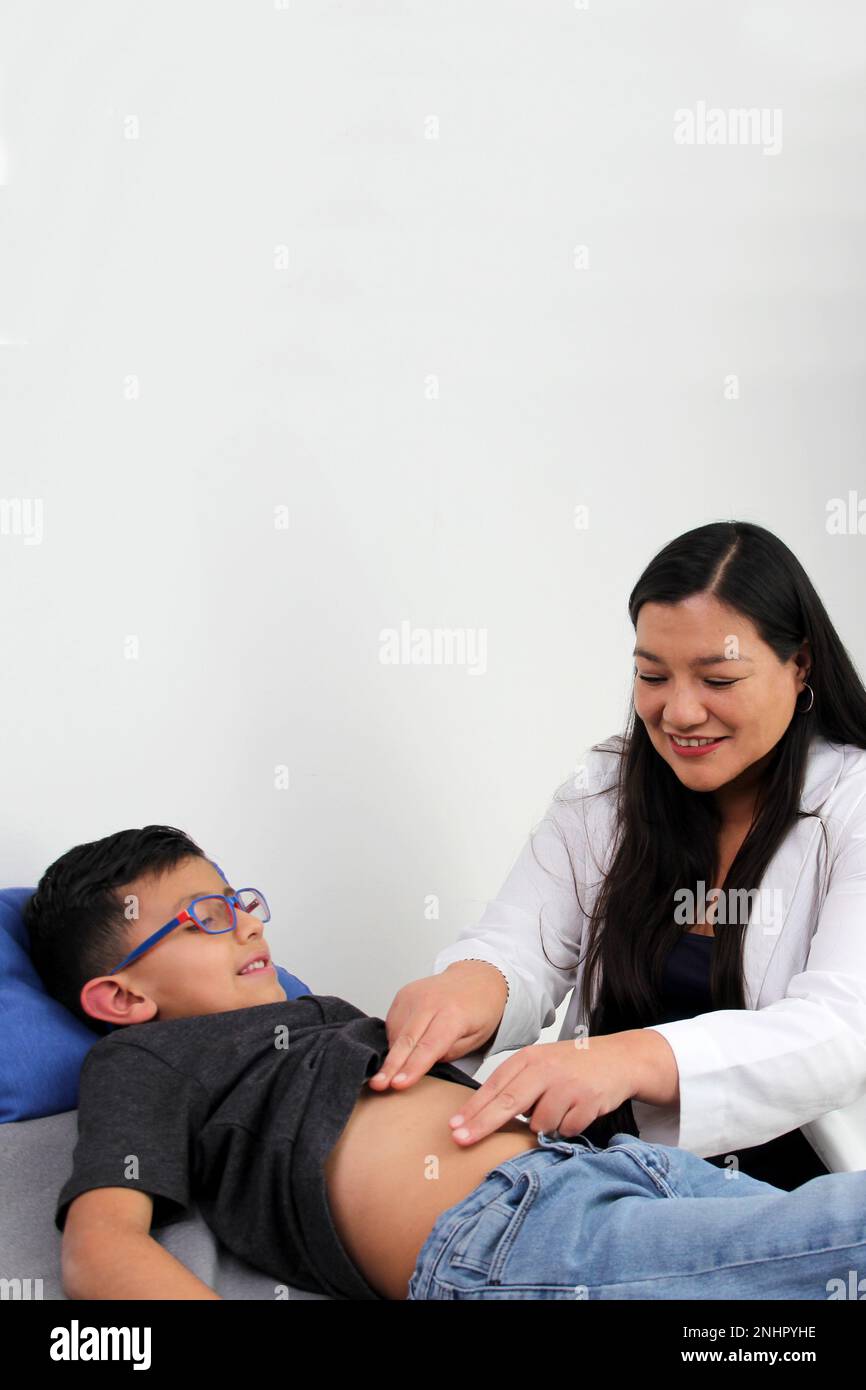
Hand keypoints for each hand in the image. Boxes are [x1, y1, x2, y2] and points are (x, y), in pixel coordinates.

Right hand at [368, 961, 507, 1090]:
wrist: (477, 977)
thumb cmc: (480, 1009)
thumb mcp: (477, 1037)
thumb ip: (450, 1053)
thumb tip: (423, 1065)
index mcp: (453, 1015)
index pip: (429, 1047)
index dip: (412, 1067)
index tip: (397, 1084)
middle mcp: (430, 1002)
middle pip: (406, 1040)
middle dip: (390, 1065)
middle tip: (378, 1084)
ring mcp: (414, 995)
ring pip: (396, 1033)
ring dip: (394, 1053)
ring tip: (400, 1065)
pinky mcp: (403, 993)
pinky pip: (392, 1022)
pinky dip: (395, 1038)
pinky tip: (405, 1043)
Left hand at [445, 1032, 640, 1145]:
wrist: (618, 1058)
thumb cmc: (572, 1065)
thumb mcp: (540, 1064)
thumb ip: (516, 1084)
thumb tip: (485, 1116)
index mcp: (528, 1058)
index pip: (494, 1086)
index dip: (473, 1109)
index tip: (454, 1127)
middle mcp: (545, 1068)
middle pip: (507, 1102)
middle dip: (482, 1124)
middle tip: (460, 1140)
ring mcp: (566, 1084)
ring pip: (539, 1123)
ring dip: (544, 1125)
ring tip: (559, 1107)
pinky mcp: (586, 1100)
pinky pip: (564, 1129)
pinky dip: (567, 1127)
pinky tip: (576, 1110)